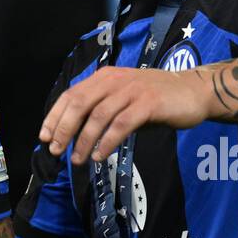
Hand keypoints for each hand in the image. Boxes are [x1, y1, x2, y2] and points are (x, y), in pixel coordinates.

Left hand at [38, 66, 211, 164]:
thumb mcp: (124, 100)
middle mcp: (114, 80)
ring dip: (84, 140)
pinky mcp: (148, 103)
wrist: (193, 91)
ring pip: (98, 115)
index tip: (44, 137)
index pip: (71, 95)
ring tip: (78, 159)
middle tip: (56, 150)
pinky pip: (121, 124)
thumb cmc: (156, 99)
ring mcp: (131, 90)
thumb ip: (102, 111)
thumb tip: (74, 135)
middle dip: (63, 129)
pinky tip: (100, 155)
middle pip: (79, 103)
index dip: (55, 116)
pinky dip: (107, 141)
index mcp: (104, 77)